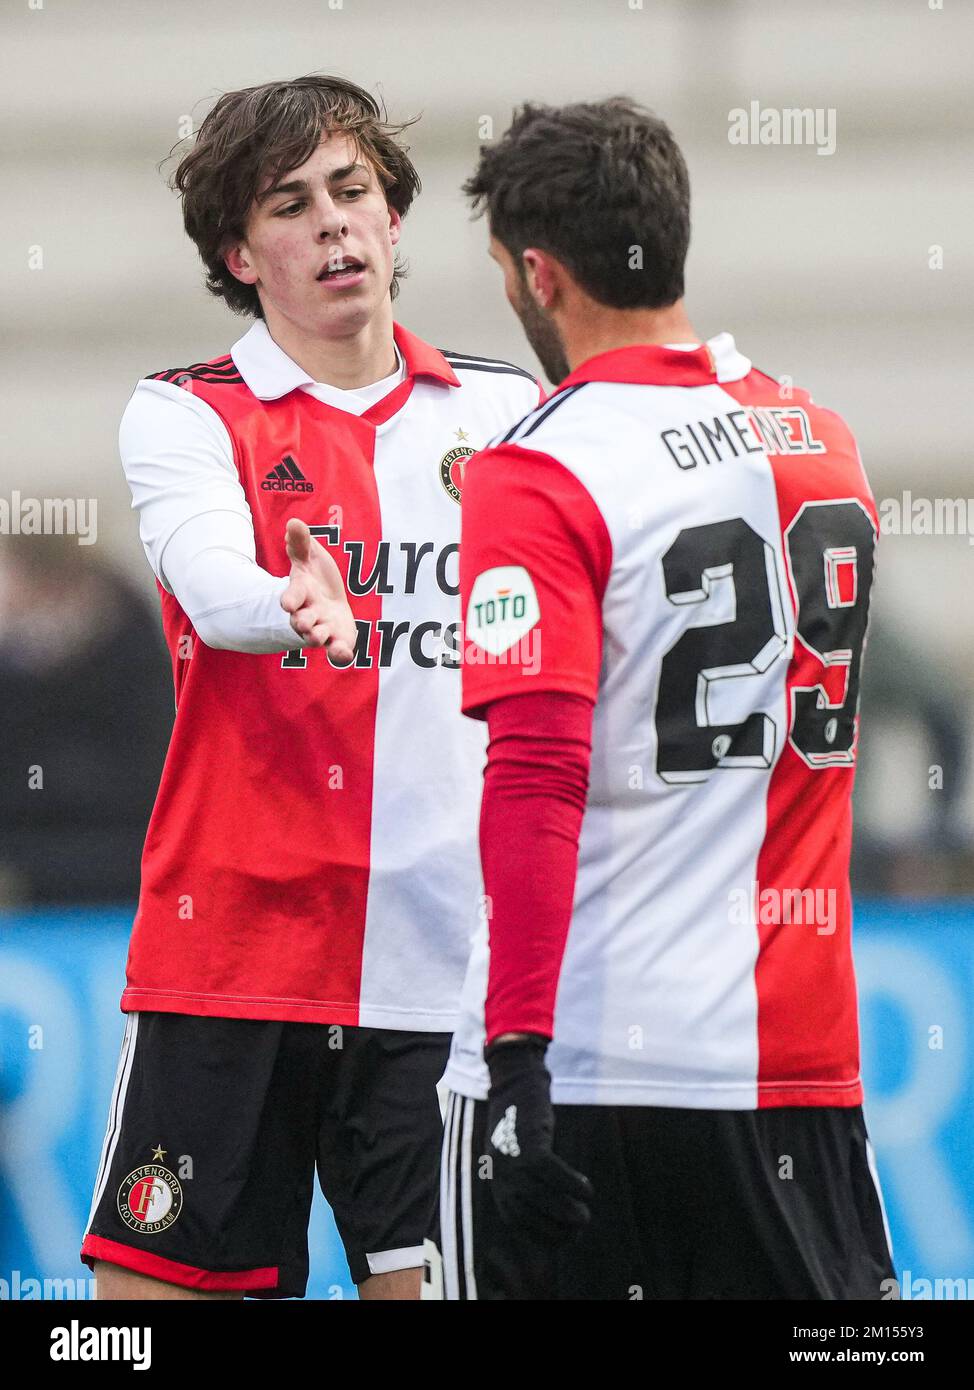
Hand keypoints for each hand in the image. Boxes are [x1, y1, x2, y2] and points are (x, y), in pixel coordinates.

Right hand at [280, 518, 356, 662]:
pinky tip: (344, 654)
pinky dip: (339, 654)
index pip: (292, 597)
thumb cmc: (316, 577)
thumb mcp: (309, 556)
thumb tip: (293, 523)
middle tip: (303, 623)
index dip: (289, 599)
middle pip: (300, 620)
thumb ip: (301, 543)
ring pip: (315, 636)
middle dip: (301, 622)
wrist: (329, 601)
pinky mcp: (337, 640)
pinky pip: (336, 650)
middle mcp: (308, 613)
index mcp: (301, 593)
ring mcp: (322, 628)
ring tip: (319, 637)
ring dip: (316, 637)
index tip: (286, 603)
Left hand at [485, 1037, 592, 1241]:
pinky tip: (586, 1188)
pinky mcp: (530, 1143)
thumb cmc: (520, 1122)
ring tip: (586, 1215)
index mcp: (496, 1180)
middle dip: (556, 1228)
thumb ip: (525, 1180)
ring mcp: (513, 1159)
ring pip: (542, 1197)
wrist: (515, 1082)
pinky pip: (553, 1172)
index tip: (564, 1240)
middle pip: (529, 1213)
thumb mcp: (515, 1154)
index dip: (541, 1235)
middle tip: (580, 1228)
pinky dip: (571, 1183)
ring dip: (567, 1210)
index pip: (516, 1221)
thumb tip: (554, 1213)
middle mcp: (501, 1174)